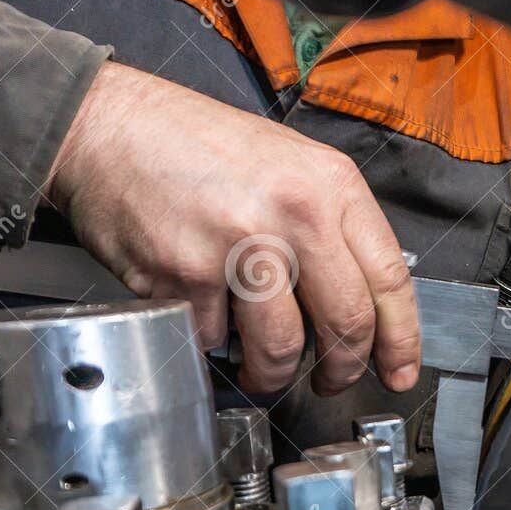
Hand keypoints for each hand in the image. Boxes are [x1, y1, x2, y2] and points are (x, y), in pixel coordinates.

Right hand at [45, 62, 420, 394]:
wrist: (109, 125)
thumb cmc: (198, 147)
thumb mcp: (292, 164)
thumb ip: (333, 225)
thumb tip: (366, 303)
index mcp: (331, 186)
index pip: (390, 279)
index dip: (401, 339)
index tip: (399, 372)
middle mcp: (294, 213)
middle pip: (346, 322)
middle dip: (343, 371)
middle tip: (331, 384)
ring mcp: (238, 243)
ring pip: (281, 346)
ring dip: (272, 376)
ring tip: (262, 372)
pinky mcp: (184, 272)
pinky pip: (215, 339)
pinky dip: (214, 345)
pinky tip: (208, 322)